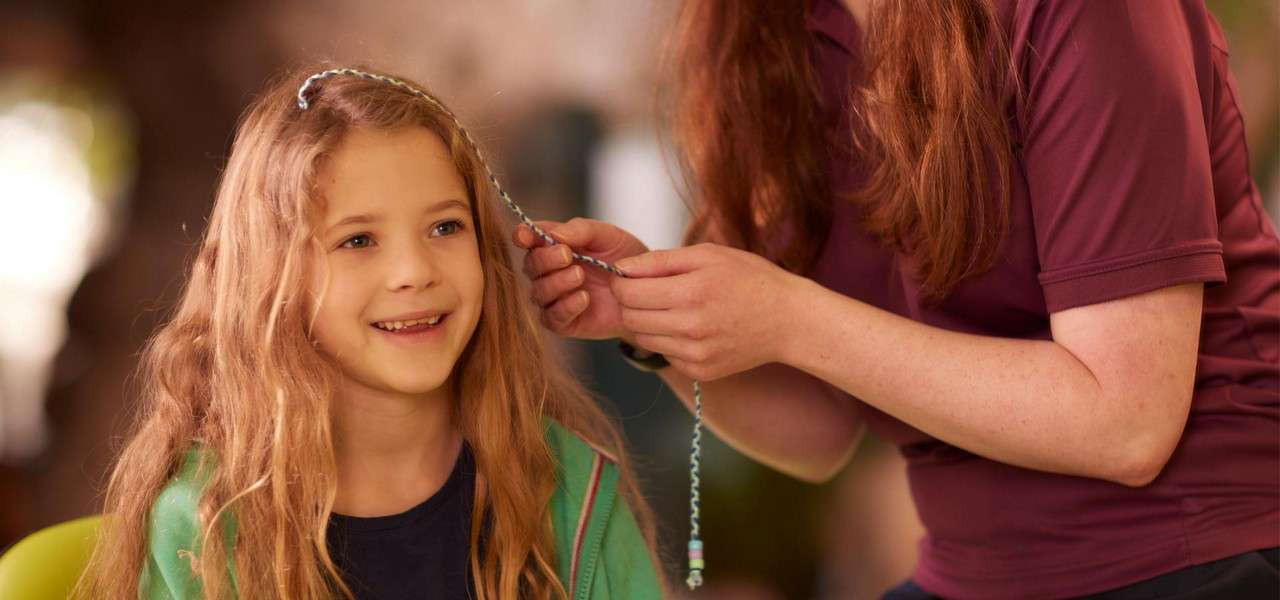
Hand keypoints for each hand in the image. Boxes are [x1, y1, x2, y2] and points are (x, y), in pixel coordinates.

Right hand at [513, 218, 648, 338]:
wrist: (646, 290)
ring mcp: (554, 298)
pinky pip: (553, 317)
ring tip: (580, 275)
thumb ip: (580, 230)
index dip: (522, 236)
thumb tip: (553, 235)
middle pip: (530, 265)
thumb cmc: (624, 258)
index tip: (526, 236)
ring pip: (538, 292)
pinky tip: (584, 298)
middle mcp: (548, 272)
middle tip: (567, 255)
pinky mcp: (563, 322)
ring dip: (556, 282)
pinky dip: (566, 307)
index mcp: (553, 245)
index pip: (527, 239)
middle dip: (545, 259)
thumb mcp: (607, 235)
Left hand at [611, 243, 806, 380]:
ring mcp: (696, 354)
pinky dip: (669, 339)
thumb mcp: (708, 255)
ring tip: (673, 307)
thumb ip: (659, 261)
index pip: (628, 293)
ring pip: (643, 339)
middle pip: (630, 318)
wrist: (788, 320)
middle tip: (650, 291)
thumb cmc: (749, 279)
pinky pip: (665, 354)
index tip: (631, 277)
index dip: (622, 282)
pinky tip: (691, 326)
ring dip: (648, 322)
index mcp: (691, 293)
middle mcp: (690, 328)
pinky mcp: (700, 371)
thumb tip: (620, 269)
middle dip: (631, 303)